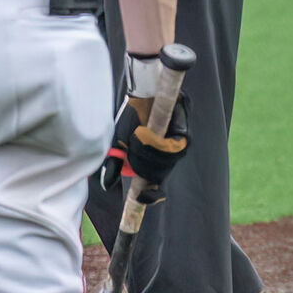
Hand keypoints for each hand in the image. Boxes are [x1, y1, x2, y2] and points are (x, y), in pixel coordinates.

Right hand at [99, 76, 189, 200]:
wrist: (141, 95)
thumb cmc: (130, 118)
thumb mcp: (117, 143)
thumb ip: (114, 163)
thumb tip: (107, 185)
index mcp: (155, 160)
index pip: (156, 183)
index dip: (152, 195)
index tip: (143, 198)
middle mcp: (169, 155)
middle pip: (160, 173)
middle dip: (143, 165)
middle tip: (130, 149)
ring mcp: (180, 144)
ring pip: (167, 161)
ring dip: (149, 152)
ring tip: (138, 135)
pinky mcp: (185, 131)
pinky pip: (175, 146)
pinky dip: (159, 142)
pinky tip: (147, 132)